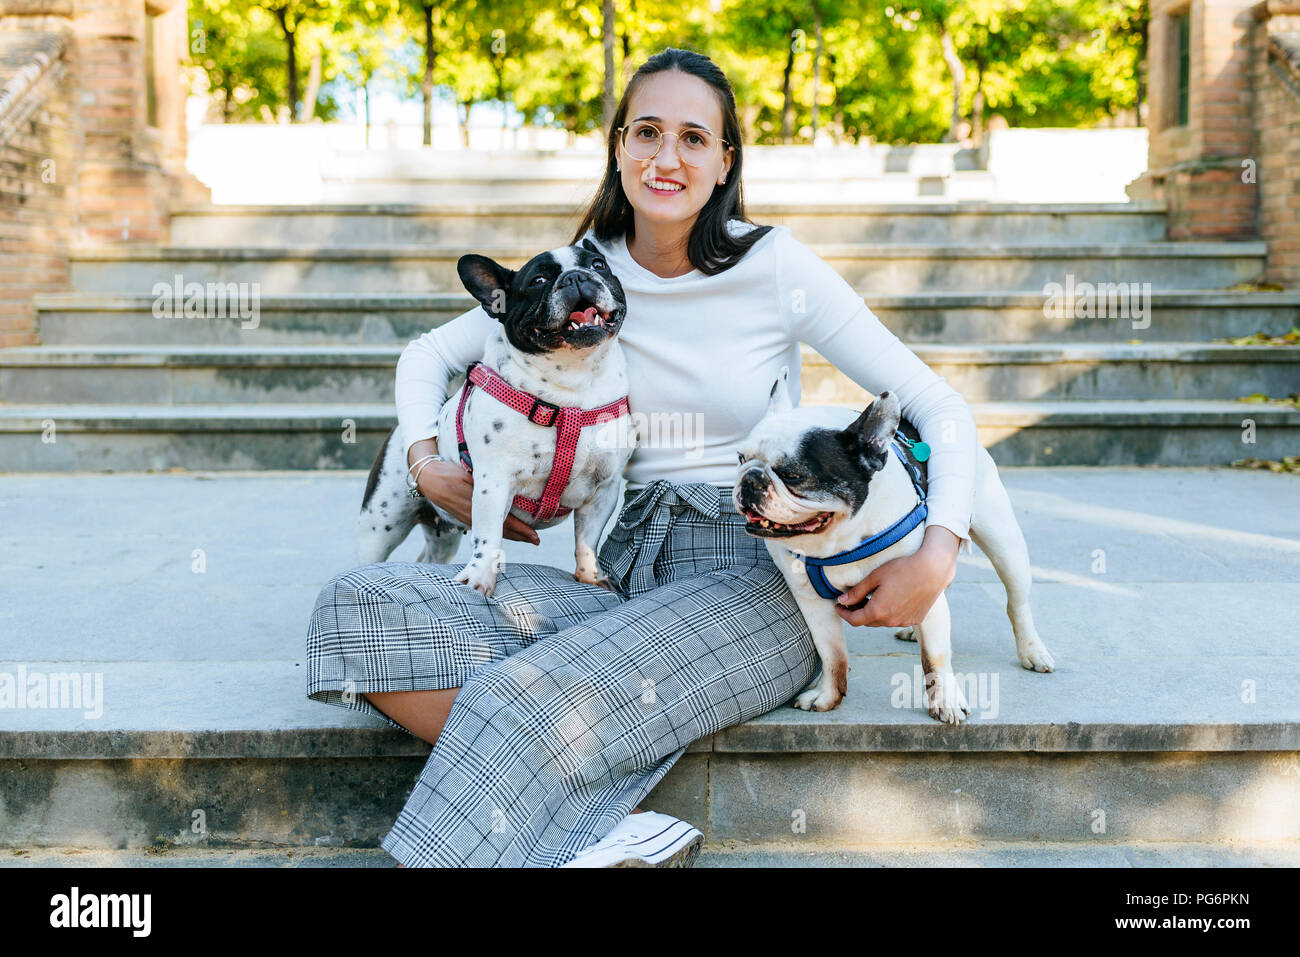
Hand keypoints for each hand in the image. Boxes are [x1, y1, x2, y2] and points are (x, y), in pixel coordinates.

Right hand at [409, 438, 539, 545]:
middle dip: (521, 536)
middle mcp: (476, 518)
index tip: (535, 536)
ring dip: (512, 536)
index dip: (522, 531)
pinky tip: (507, 532)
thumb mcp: (471, 475)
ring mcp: (470, 520)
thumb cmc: (451, 473)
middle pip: (503, 532)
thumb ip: (487, 481)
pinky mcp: (465, 518)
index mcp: (480, 509)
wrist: (430, 479)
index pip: (506, 523)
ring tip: (527, 538)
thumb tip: (507, 479)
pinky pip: (486, 528)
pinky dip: (500, 532)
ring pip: (495, 532)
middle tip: (536, 541)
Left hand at [832, 526, 959, 627]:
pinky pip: (897, 619)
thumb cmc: (903, 569)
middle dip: (857, 612)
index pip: (854, 620)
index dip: (843, 613)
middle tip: (851, 600)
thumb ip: (857, 592)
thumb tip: (842, 601)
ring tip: (870, 598)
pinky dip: (889, 613)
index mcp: (878, 612)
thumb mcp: (875, 577)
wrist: (933, 570)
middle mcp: (891, 621)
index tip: (838, 606)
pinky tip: (890, 599)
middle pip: (867, 622)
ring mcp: (904, 622)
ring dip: (874, 613)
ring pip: (882, 621)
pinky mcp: (915, 619)